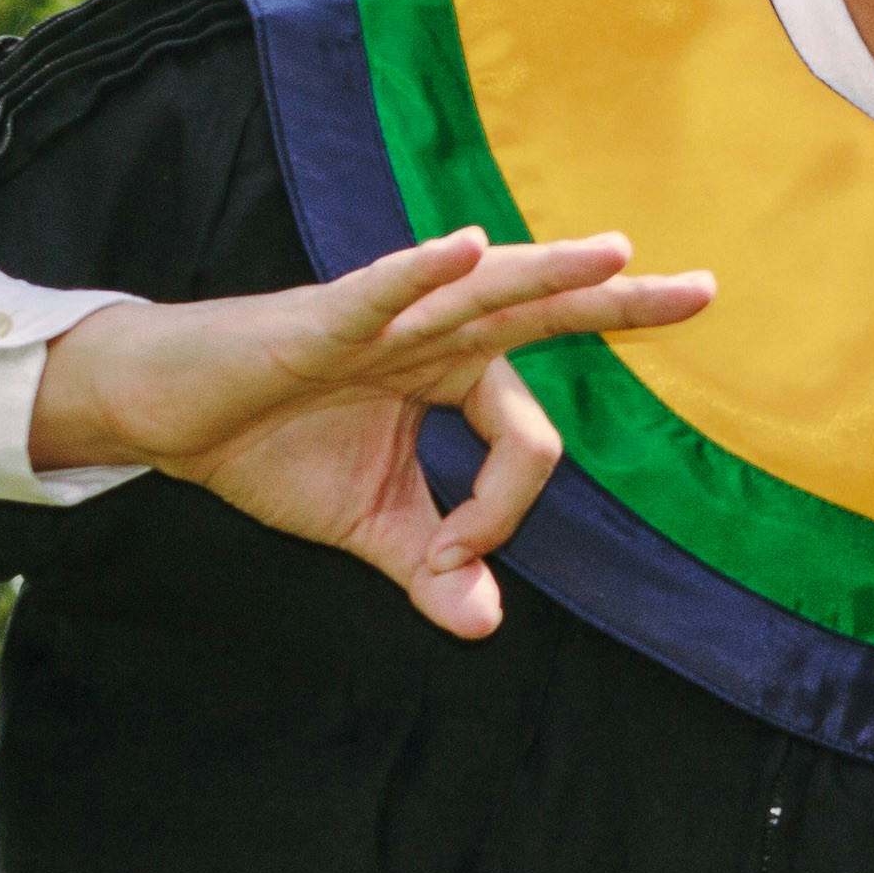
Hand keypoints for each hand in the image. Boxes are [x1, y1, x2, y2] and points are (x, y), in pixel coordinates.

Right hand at [27, 229, 713, 640]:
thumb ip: (432, 567)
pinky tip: (466, 246)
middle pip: (546, 315)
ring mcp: (386, 320)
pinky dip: (422, 272)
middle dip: (624, 306)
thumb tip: (482, 627)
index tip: (449, 562)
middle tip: (706, 292)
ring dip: (547, 273)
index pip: (529, 442)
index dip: (502, 516)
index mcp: (456, 375)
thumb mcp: (368, 524)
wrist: (167, 416)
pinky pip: (384, 291)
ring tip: (616, 253)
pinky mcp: (325, 320)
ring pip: (482, 293)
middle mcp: (436, 335)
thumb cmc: (268, 447)